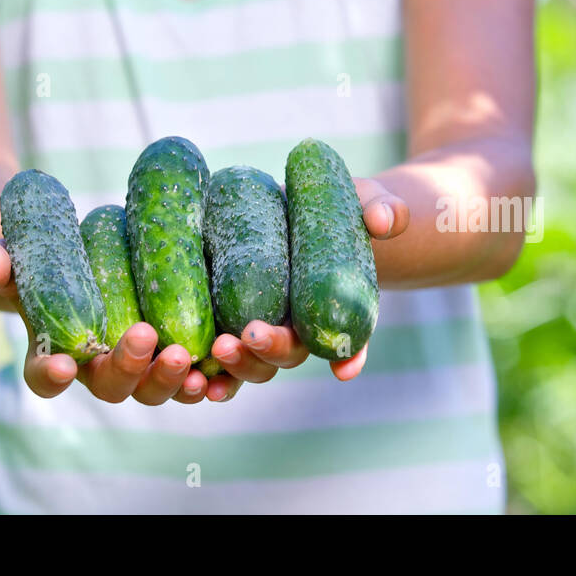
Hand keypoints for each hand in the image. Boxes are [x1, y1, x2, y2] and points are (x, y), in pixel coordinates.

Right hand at [0, 240, 210, 404]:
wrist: (82, 256)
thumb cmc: (42, 260)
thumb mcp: (16, 256)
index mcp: (52, 355)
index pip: (45, 377)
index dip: (51, 375)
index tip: (61, 366)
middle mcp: (96, 371)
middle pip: (113, 388)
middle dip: (130, 369)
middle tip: (144, 338)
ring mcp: (137, 367)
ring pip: (156, 388)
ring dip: (173, 379)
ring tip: (189, 358)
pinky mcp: (171, 354)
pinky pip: (193, 375)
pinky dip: (211, 377)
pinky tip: (224, 363)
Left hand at [202, 177, 409, 397]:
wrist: (299, 201)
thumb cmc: (341, 205)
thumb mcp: (367, 200)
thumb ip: (382, 207)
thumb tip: (382, 221)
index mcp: (332, 310)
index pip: (341, 341)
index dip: (346, 355)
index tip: (340, 367)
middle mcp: (297, 327)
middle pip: (285, 357)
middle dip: (266, 354)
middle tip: (246, 337)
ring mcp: (262, 324)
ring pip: (250, 362)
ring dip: (235, 366)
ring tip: (216, 349)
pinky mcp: (229, 313)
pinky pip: (220, 349)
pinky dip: (209, 369)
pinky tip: (193, 375)